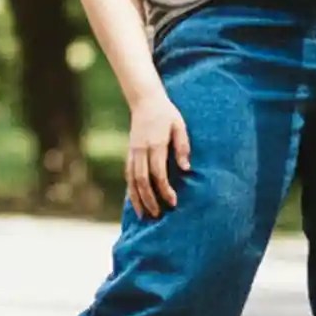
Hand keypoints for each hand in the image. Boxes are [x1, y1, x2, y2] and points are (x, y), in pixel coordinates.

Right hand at [126, 92, 190, 218]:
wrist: (145, 100)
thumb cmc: (166, 113)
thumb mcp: (179, 126)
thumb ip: (183, 146)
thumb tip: (186, 169)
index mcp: (155, 144)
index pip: (158, 173)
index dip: (164, 189)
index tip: (173, 202)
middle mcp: (141, 150)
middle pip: (142, 180)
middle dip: (149, 200)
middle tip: (158, 215)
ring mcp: (132, 152)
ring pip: (131, 180)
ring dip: (137, 199)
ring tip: (144, 215)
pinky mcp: (129, 152)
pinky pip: (128, 175)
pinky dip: (130, 190)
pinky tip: (135, 201)